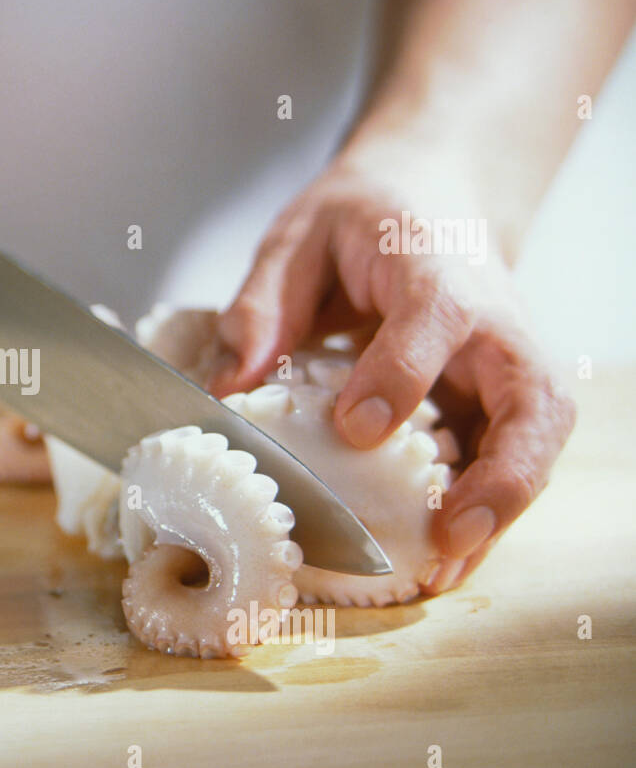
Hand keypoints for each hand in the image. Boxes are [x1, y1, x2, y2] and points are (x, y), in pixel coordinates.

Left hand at [208, 135, 576, 589]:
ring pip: (538, 438)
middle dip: (502, 470)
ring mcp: (507, 363)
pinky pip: (514, 456)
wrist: (429, 198)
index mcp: (433, 266)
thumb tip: (229, 386)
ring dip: (503, 507)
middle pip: (532, 394)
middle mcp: (491, 319)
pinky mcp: (502, 398)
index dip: (403, 371)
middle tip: (449, 531)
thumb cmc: (359, 221)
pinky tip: (444, 558)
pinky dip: (489, 510)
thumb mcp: (296, 239)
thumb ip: (262, 305)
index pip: (436, 315)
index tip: (357, 426)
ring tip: (447, 568)